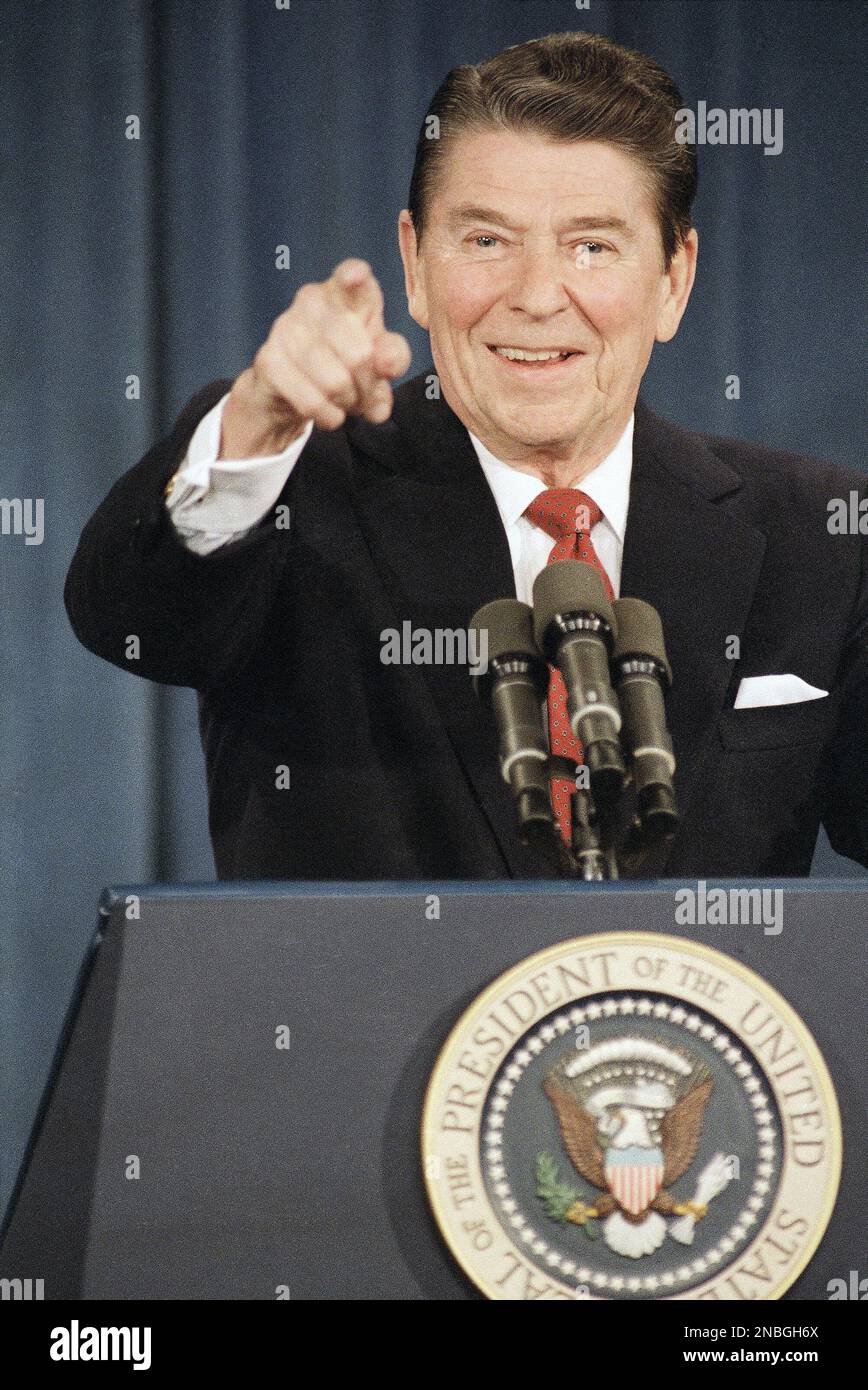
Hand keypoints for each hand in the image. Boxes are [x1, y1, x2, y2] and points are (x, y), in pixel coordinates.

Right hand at [220, 259, 411, 457]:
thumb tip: (387, 363)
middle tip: (366, 393)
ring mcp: (286, 327)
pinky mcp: (268, 358)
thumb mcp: (379, 361)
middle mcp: (312, 300)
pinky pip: (312, 401)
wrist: (293, 389)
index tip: (356, 277)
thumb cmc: (345, 363)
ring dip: (349, 404)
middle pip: (360, 356)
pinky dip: (329, 416)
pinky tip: (329, 412)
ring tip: (346, 402)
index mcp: (346, 292)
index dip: (354, 275)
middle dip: (369, 387)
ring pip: (336, 382)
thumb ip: (393, 357)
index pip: (350, 274)